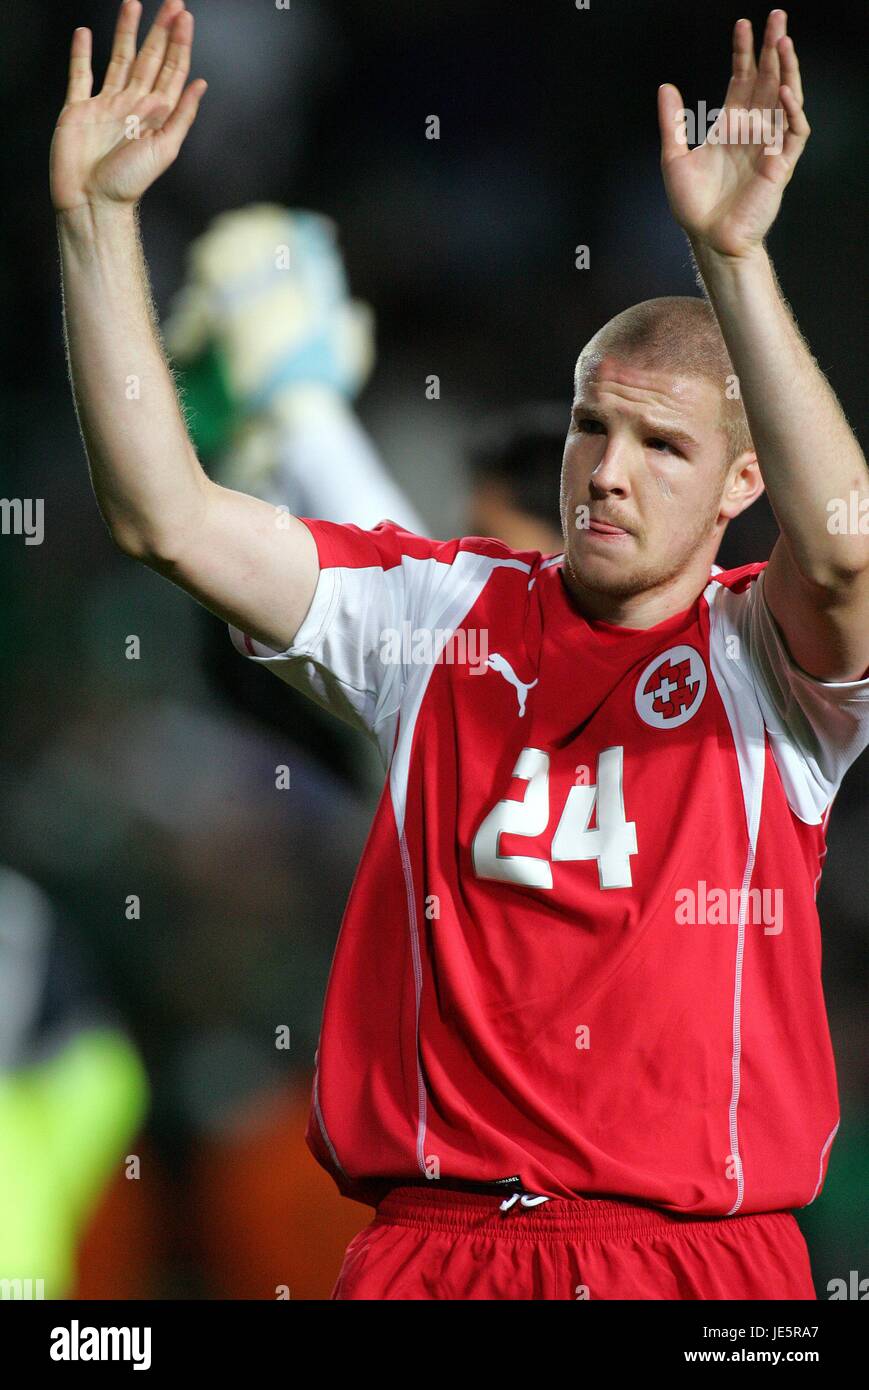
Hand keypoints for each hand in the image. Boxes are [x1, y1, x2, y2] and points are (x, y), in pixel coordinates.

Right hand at [50, 0, 205, 213]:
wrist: (92, 201)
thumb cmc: (129, 183)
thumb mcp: (164, 149)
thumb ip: (181, 116)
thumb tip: (199, 83)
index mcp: (154, 114)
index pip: (170, 70)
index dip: (178, 44)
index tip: (184, 17)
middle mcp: (131, 105)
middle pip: (149, 59)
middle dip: (161, 31)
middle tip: (172, 2)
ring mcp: (104, 105)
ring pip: (117, 59)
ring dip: (126, 33)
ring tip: (133, 5)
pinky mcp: (77, 109)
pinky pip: (80, 75)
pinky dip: (82, 54)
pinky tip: (86, 35)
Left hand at [657, 10, 808, 259]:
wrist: (709, 238)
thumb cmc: (694, 205)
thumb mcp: (673, 157)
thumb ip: (671, 122)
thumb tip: (665, 86)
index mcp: (731, 125)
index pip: (742, 78)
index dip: (744, 52)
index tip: (743, 25)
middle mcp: (753, 130)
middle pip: (768, 79)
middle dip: (774, 48)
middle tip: (778, 17)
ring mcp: (769, 144)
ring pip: (786, 98)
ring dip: (787, 69)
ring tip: (784, 42)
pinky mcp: (781, 163)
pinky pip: (794, 131)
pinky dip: (790, 110)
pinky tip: (782, 91)